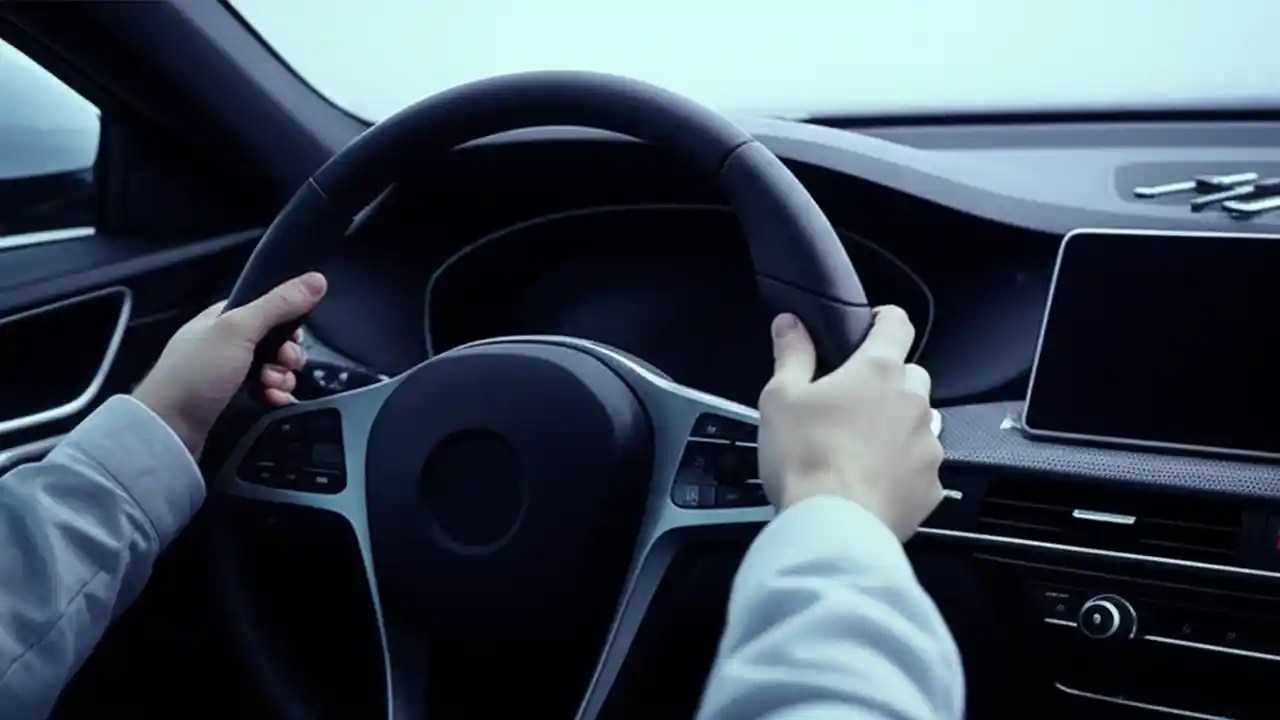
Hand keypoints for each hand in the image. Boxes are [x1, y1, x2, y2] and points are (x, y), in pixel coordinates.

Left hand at [133, 272, 327, 456]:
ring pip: (277, 369)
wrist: (169, 428)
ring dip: (283, 378)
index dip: (288, 322)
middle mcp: (228, 343)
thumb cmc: (199, 371)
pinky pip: (270, 393)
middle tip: (281, 364)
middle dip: (288, 355)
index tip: (294, 336)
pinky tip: (274, 402)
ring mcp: (232, 373)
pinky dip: (277, 397)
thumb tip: (319, 278)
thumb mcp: (238, 329)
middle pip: (277, 341)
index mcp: (224, 318)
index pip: (268, 309)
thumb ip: (279, 304)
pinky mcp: (236, 400)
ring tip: (270, 388)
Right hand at [757, 307, 942, 539]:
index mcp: (878, 371)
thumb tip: (790, 324)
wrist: (831, 525)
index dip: (884, 319)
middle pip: (910, 376)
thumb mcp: (781, 398)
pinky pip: (921, 468)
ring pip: (919, 423)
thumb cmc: (804, 457)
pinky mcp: (932, 486)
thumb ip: (791, 355)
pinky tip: (872, 482)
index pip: (897, 324)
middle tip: (852, 404)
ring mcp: (928, 446)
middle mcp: (913, 402)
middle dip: (887, 383)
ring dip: (897, 428)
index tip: (872, 326)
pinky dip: (902, 471)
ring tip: (860, 449)